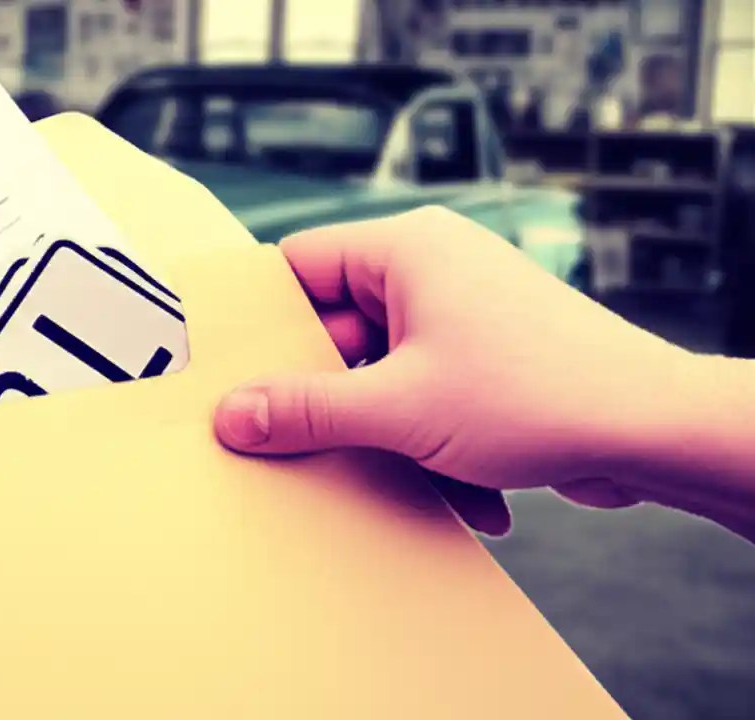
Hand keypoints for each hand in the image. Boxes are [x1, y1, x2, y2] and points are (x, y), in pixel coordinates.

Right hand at [214, 207, 745, 536]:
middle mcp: (432, 272)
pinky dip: (422, 441)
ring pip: (377, 372)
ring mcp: (461, 317)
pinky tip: (450, 486)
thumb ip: (305, 411)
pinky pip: (421, 395)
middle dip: (321, 392)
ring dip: (376, 430)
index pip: (300, 264)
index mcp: (406, 251)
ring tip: (385, 468)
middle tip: (285, 437)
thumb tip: (231, 414)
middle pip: (335, 328)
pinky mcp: (484, 361)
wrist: (654, 431)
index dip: (263, 319)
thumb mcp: (398, 409)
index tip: (228, 368)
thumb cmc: (537, 393)